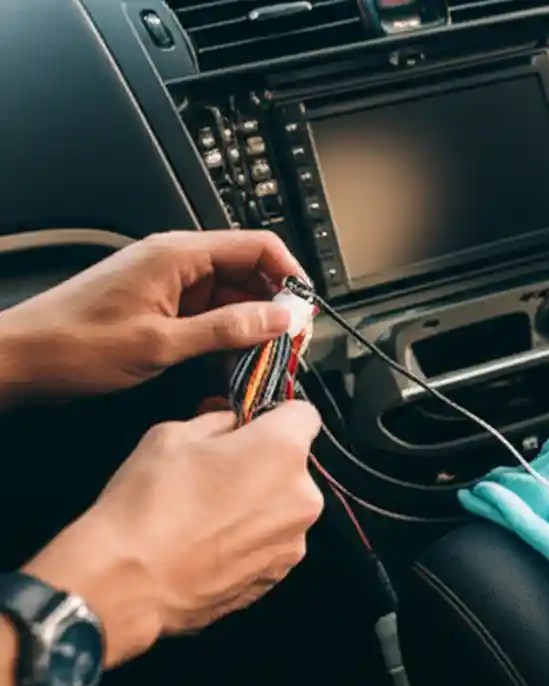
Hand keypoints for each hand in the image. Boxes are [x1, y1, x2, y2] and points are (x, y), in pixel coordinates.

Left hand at [0, 230, 304, 405]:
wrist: (21, 358)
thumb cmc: (73, 345)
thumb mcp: (161, 343)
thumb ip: (226, 329)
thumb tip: (277, 319)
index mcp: (177, 254)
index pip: (258, 246)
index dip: (290, 275)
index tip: (306, 309)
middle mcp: (175, 261)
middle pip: (249, 271)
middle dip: (274, 306)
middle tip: (289, 344)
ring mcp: (168, 282)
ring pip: (232, 295)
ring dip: (251, 325)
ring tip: (261, 359)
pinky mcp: (160, 304)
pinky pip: (209, 312)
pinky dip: (226, 334)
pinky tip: (230, 361)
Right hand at [23, 402, 322, 666]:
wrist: (126, 584)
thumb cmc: (148, 500)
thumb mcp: (172, 436)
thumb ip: (217, 421)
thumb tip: (234, 420)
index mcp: (283, 451)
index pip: (303, 415)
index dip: (274, 416)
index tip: (247, 428)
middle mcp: (304, 496)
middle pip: (294, 466)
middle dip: (264, 464)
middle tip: (216, 476)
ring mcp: (295, 540)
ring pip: (284, 507)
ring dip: (259, 504)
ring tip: (209, 518)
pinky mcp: (279, 576)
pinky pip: (272, 542)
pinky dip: (251, 539)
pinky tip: (211, 546)